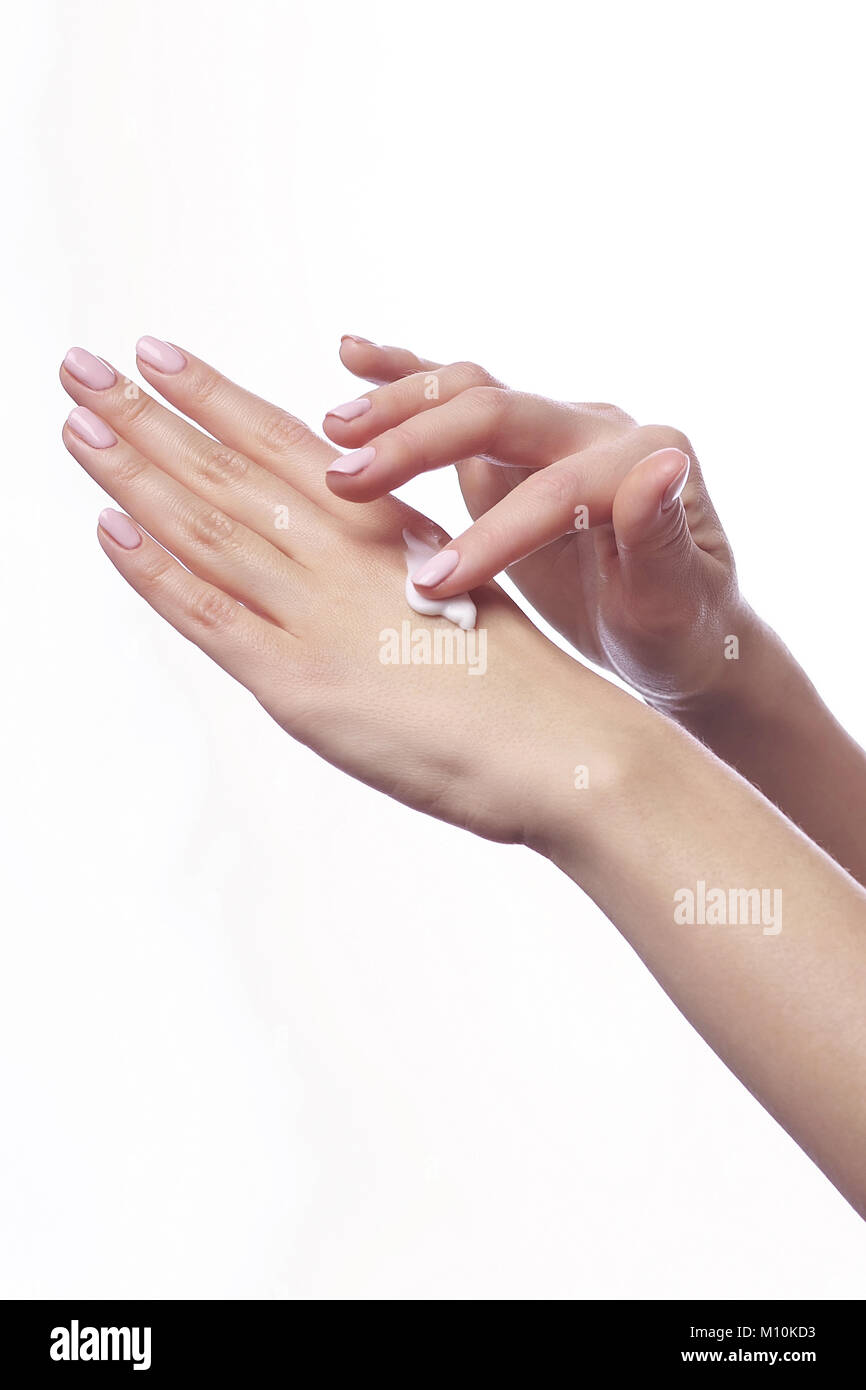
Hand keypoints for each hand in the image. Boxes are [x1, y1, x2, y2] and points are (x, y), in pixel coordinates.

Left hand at [59, 340, 614, 846]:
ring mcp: (316, 615)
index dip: (213, 396)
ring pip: (207, 526)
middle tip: (79, 364)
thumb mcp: (457, 594)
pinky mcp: (301, 685)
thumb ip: (389, 571)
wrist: (568, 747)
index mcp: (386, 529)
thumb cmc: (526, 687)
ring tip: (76, 418)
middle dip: (147, 413)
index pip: (282, 444)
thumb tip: (340, 560)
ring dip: (134, 470)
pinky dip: (155, 571)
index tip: (156, 354)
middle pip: (228, 470)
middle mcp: (344, 556)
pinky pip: (210, 617)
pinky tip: (106, 526)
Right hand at [324, 338, 740, 708]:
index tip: (433, 583)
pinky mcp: (516, 446)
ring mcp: (553, 430)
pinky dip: (405, 373)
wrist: (675, 631)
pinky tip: (352, 355)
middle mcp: (598, 428)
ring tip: (335, 431)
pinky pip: (457, 399)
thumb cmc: (680, 631)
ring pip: (469, 392)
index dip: (493, 532)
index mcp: (645, 459)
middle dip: (420, 444)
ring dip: (399, 405)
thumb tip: (661, 462)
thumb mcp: (675, 603)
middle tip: (348, 482)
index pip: (556, 488)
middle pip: (499, 413)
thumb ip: (661, 537)